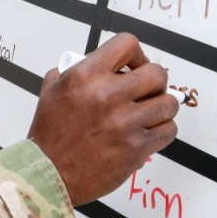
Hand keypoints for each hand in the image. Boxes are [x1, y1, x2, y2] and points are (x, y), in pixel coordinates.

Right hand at [27, 33, 178, 206]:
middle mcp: (107, 95)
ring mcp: (125, 123)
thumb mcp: (52, 91)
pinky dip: (162, 130)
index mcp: (86, 76)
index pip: (127, 44)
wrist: (48, 173)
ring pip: (168, 104)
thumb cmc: (49, 136)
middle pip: (157, 74)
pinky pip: (168, 131)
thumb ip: (73, 72)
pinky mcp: (137, 148)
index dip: (137, 54)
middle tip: (147, 90)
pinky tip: (148, 132)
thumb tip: (94, 65)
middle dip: (155, 81)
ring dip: (161, 107)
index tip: (135, 65)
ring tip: (149, 113)